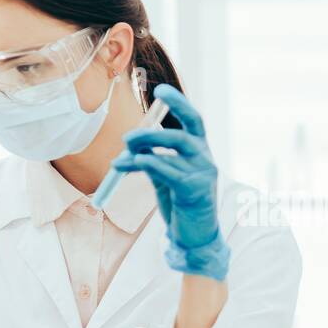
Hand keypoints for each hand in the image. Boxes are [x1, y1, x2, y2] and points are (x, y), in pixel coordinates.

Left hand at [112, 84, 229, 281]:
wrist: (193, 236)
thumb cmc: (180, 204)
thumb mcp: (165, 176)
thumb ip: (154, 157)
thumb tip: (131, 143)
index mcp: (199, 151)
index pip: (193, 120)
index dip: (178, 103)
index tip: (160, 91)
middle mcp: (205, 158)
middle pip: (186, 130)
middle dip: (161, 122)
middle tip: (133, 129)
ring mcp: (203, 173)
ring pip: (172, 149)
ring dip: (143, 147)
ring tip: (122, 154)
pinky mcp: (194, 189)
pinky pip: (167, 169)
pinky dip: (145, 163)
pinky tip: (127, 165)